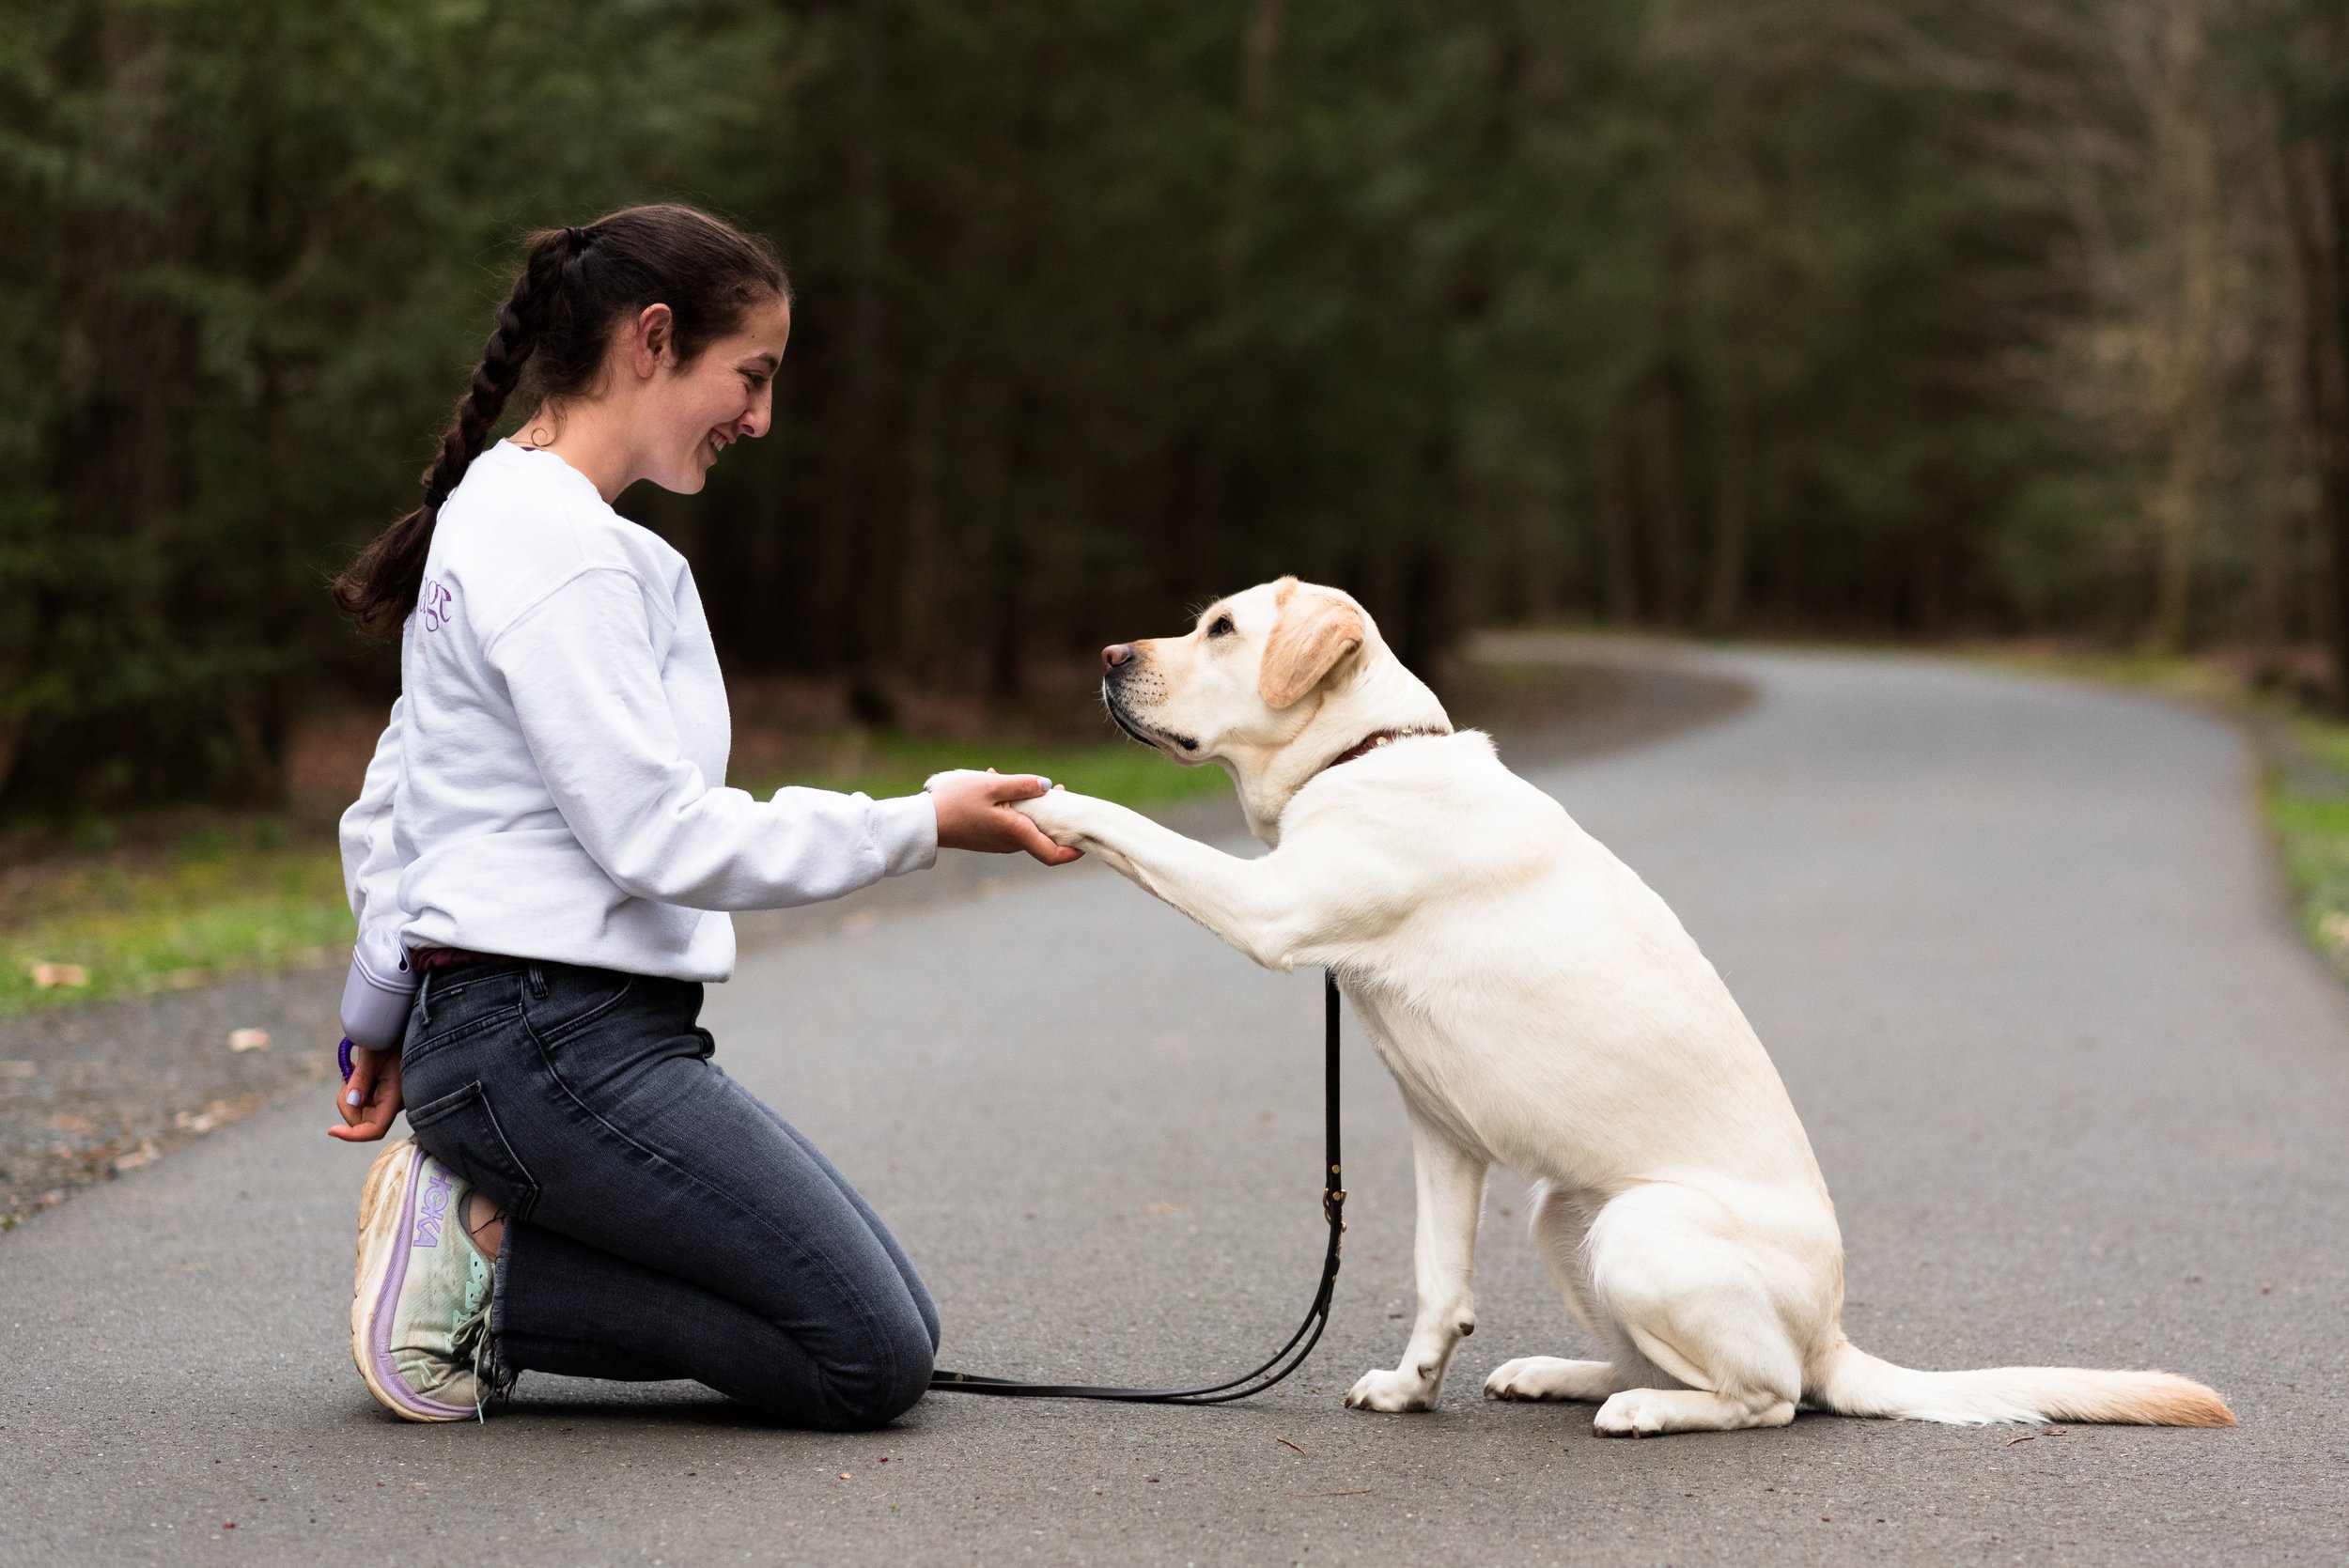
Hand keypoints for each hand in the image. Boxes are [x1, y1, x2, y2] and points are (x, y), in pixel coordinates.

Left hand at [329, 1044, 404, 1141]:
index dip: (352, 1135)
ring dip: (349, 1092)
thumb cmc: (389, 1037)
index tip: (331, 1130)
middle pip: (360, 1120)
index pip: (375, 1130)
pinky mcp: (383, 1093)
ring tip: (354, 1068)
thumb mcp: (372, 1055)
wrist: (399, 1025)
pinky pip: (361, 1100)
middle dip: (347, 1101)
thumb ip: (361, 1080)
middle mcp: (393, 1103)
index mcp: (395, 1097)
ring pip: (358, 1109)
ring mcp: (388, 1099)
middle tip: (347, 1075)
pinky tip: (358, 1071)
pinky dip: (354, 1089)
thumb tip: (352, 1103)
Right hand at [927, 770, 1082, 864]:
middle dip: (1054, 815)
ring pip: (1026, 827)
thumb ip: (1022, 785)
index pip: (1053, 854)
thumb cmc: (956, 802)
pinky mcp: (987, 837)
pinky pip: (1010, 824)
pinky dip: (1014, 807)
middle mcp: (1010, 843)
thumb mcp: (992, 785)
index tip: (1086, 839)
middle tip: (1059, 791)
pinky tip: (998, 783)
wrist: (922, 821)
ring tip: (1021, 780)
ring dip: (1031, 806)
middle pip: (1043, 836)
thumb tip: (1049, 787)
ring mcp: (998, 842)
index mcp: (1017, 833)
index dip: (1074, 851)